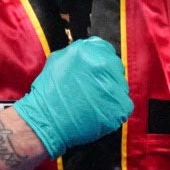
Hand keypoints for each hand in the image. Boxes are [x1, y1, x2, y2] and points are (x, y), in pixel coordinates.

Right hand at [12, 37, 132, 157]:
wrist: (46, 120)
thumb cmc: (48, 91)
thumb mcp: (58, 59)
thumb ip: (80, 51)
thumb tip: (93, 50)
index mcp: (90, 51)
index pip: (107, 51)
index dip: (101, 64)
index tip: (95, 74)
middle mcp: (105, 65)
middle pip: (116, 69)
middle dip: (107, 78)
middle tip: (93, 91)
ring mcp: (114, 86)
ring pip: (121, 87)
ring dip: (111, 94)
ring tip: (93, 103)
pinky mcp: (120, 106)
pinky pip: (124, 105)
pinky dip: (114, 110)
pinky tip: (99, 113)